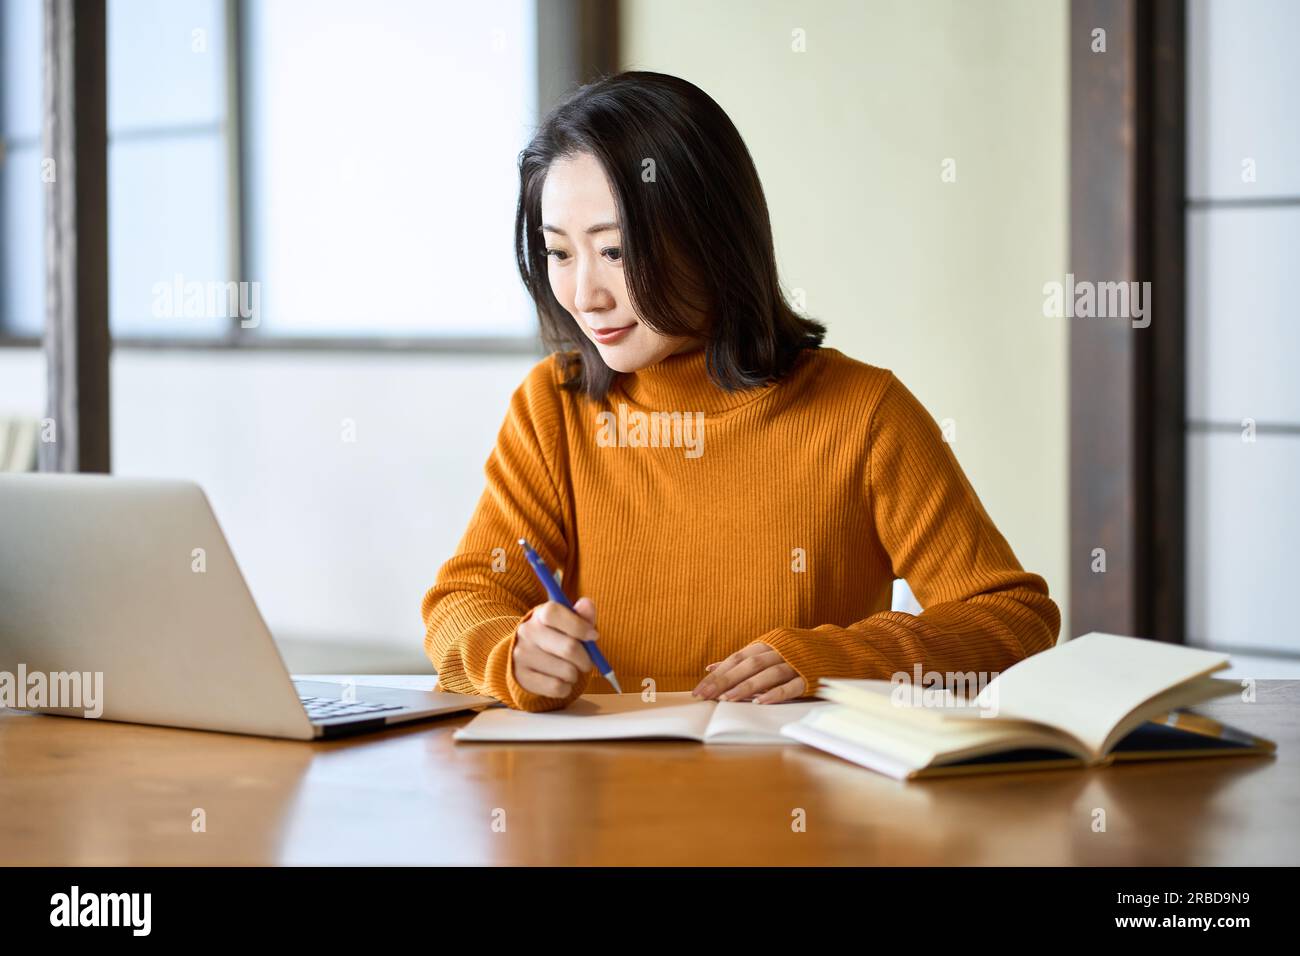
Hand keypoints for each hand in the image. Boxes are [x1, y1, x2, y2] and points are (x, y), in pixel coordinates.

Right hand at [512, 597, 598, 698]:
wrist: (526, 657)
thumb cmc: (555, 637)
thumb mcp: (568, 622)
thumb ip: (581, 615)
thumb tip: (587, 604)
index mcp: (540, 614)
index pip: (554, 614)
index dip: (579, 625)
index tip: (594, 635)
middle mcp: (527, 632)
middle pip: (569, 648)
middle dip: (586, 659)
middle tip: (587, 662)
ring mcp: (522, 655)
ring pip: (566, 671)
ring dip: (575, 675)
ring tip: (569, 670)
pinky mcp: (522, 678)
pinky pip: (557, 687)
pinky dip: (566, 688)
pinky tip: (560, 681)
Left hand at [691, 642, 805, 703]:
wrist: (839, 648)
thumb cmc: (797, 652)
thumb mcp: (769, 649)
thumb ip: (742, 659)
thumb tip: (711, 667)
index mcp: (767, 643)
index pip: (737, 658)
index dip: (717, 673)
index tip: (699, 689)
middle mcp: (779, 650)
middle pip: (747, 665)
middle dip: (724, 681)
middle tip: (705, 696)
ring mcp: (795, 663)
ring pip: (767, 674)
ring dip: (746, 687)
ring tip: (727, 700)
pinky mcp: (810, 676)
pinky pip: (792, 685)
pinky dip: (776, 694)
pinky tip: (761, 702)